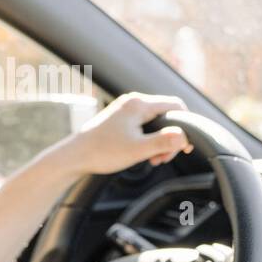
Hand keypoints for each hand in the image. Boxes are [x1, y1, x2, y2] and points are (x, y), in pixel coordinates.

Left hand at [61, 92, 193, 176]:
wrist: (76, 156)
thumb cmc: (103, 152)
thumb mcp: (138, 150)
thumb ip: (163, 142)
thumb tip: (183, 136)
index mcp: (139, 104)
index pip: (176, 105)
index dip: (186, 125)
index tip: (185, 147)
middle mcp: (133, 102)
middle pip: (166, 116)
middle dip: (170, 138)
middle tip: (164, 158)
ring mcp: (126, 110)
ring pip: (155, 123)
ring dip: (159, 142)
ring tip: (154, 159)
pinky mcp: (121, 119)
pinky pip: (144, 126)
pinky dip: (149, 140)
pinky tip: (145, 155)